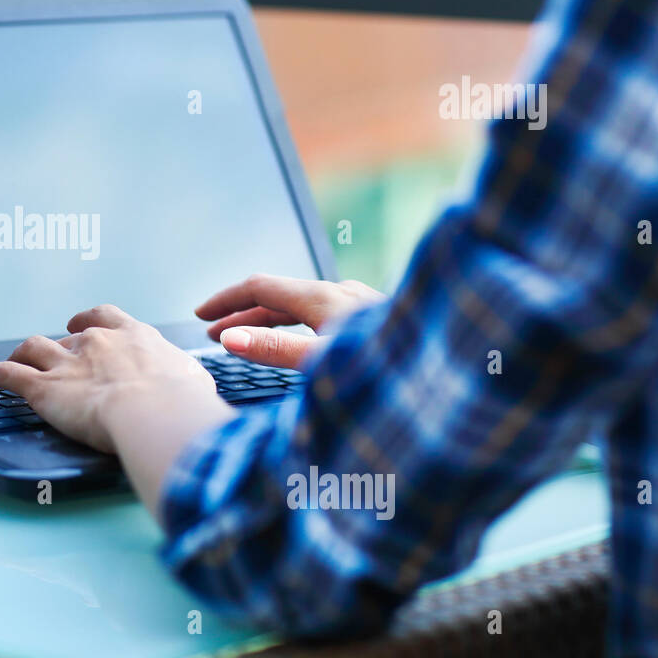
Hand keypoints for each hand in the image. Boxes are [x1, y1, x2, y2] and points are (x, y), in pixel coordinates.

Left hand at [0, 304, 227, 455]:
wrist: (154, 409)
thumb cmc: (182, 401)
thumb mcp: (192, 381)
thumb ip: (182, 379)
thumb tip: (190, 389)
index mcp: (132, 336)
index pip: (104, 318)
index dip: (89, 322)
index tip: (83, 325)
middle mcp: (95, 342)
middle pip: (67, 338)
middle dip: (60, 347)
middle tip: (55, 359)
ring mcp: (66, 363)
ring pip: (33, 349)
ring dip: (23, 354)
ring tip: (14, 360)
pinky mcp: (43, 388)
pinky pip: (7, 375)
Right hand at [196, 274, 384, 368]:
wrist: (458, 367)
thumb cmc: (393, 370)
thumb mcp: (323, 362)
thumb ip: (275, 350)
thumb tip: (231, 339)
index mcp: (323, 297)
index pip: (259, 287)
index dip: (225, 301)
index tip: (200, 317)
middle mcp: (343, 294)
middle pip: (280, 297)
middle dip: (243, 315)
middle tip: (217, 334)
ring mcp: (362, 305)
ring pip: (304, 306)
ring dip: (271, 322)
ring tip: (252, 341)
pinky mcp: (378, 321)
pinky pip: (325, 315)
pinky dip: (298, 327)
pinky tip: (304, 344)